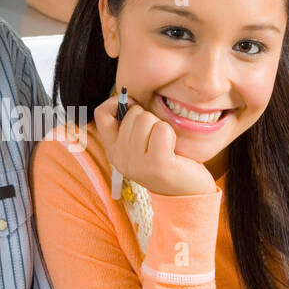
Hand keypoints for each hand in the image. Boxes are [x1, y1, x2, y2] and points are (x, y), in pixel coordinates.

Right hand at [95, 93, 216, 196]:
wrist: (187, 192)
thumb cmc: (166, 159)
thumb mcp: (141, 142)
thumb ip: (130, 122)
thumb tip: (126, 96)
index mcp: (113, 150)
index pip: (101, 113)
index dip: (117, 103)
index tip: (134, 109)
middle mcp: (119, 158)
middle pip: (131, 114)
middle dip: (149, 118)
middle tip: (157, 139)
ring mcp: (137, 163)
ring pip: (145, 119)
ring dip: (161, 126)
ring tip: (165, 145)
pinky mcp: (157, 165)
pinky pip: (161, 129)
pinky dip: (170, 133)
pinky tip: (172, 148)